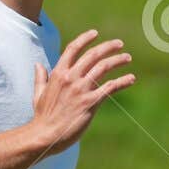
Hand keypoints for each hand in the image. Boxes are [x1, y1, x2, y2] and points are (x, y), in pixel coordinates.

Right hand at [32, 29, 136, 153]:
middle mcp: (70, 77)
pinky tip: (131, 79)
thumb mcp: (38, 94)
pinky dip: (123, 81)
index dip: (85, 39)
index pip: (72, 49)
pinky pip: (110, 87)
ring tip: (127, 58)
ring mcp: (81, 89)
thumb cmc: (42, 117)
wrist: (45, 135)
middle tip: (120, 44)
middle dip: (108, 47)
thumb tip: (39, 65)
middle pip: (92, 55)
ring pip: (103, 67)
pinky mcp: (91, 102)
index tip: (95, 33)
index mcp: (58, 73)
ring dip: (117, 60)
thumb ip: (40, 78)